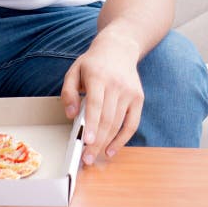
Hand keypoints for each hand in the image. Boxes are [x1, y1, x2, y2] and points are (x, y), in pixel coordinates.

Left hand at [60, 30, 143, 164]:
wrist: (118, 48)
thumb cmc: (92, 63)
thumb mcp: (74, 71)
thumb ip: (69, 92)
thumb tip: (70, 114)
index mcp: (98, 77)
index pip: (96, 104)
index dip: (92, 124)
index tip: (86, 142)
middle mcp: (116, 85)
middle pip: (107, 118)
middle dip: (97, 141)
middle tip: (86, 158)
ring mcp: (129, 92)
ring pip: (118, 123)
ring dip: (107, 143)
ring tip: (95, 156)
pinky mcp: (138, 99)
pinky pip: (132, 124)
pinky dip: (123, 139)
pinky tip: (111, 150)